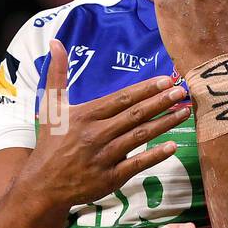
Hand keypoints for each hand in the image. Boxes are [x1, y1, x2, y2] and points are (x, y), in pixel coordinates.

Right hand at [22, 39, 191, 209]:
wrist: (43, 184)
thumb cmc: (50, 142)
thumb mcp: (51, 106)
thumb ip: (57, 73)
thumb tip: (55, 42)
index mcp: (85, 115)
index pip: (121, 98)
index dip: (145, 89)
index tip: (166, 79)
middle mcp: (97, 134)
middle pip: (134, 114)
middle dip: (160, 101)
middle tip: (181, 91)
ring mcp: (105, 156)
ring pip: (140, 136)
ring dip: (164, 123)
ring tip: (184, 112)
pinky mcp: (111, 177)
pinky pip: (137, 163)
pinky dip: (156, 155)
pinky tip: (173, 146)